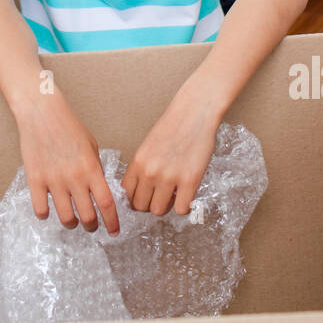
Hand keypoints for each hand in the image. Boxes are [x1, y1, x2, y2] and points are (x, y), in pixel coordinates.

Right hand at [17, 92, 119, 234]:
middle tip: (92, 226)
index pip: (106, 204)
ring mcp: (53, 180)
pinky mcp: (34, 180)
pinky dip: (46, 214)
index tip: (114, 231)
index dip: (112, 222)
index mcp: (91, 168)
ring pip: (66, 218)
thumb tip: (98, 191)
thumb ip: (96, 169)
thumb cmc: (69, 126)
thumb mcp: (91, 146)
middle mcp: (74, 178)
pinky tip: (49, 209)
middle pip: (88, 216)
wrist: (42, 112)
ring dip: (72, 224)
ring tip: (73, 220)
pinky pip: (41, 210)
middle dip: (92, 226)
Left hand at [123, 81, 221, 215]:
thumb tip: (141, 190)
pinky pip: (180, 209)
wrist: (195, 112)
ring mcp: (169, 177)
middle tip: (160, 197)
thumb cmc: (173, 126)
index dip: (135, 199)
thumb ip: (142, 167)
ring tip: (173, 195)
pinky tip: (186, 195)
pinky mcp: (190, 181)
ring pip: (158, 211)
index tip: (143, 198)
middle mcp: (150, 172)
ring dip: (166, 207)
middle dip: (149, 205)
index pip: (126, 194)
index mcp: (138, 162)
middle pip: (140, 206)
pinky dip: (183, 206)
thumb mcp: (148, 146)